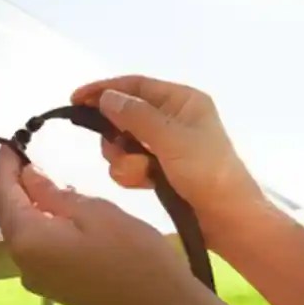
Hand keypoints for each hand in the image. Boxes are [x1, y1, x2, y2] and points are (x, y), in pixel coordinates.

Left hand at [0, 146, 202, 304]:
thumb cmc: (133, 254)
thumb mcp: (94, 211)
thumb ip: (53, 193)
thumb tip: (27, 176)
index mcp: (27, 240)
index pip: (2, 194)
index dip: (4, 165)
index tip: (10, 140)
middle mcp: (22, 263)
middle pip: (7, 214)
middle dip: (13, 183)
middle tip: (26, 153)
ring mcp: (37, 280)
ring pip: (22, 232)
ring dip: (27, 203)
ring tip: (42, 174)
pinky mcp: (54, 287)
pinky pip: (37, 247)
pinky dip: (41, 224)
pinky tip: (56, 208)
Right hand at [71, 75, 267, 232]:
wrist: (229, 219)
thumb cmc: (207, 173)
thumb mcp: (170, 139)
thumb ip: (136, 116)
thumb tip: (106, 97)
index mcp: (182, 100)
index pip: (135, 85)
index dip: (104, 90)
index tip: (75, 100)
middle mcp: (173, 118)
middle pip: (124, 116)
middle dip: (116, 136)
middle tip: (118, 150)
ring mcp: (166, 145)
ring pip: (123, 144)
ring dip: (125, 161)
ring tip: (141, 174)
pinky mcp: (161, 169)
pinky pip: (131, 165)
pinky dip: (133, 174)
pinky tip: (145, 184)